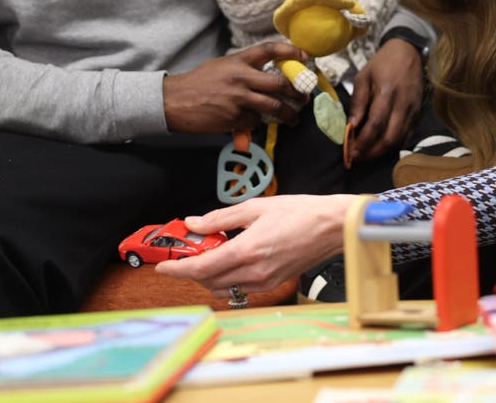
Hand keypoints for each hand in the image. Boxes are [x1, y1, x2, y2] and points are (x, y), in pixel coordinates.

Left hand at [155, 194, 355, 296]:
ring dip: (208, 276)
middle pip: (208, 281)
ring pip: (223, 288)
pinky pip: (241, 288)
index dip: (177, 269)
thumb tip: (194, 224)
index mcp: (246, 250)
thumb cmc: (300, 213)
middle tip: (185, 253)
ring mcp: (264, 282)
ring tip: (207, 255)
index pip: (201, 267)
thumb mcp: (255, 207)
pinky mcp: (273, 284)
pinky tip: (229, 260)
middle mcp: (254, 272)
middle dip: (190, 270)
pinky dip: (227, 278)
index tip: (163, 266)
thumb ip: (221, 218)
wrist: (332, 227)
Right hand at [163, 42, 307, 133]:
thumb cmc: (198, 82)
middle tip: (304, 97)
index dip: (290, 52)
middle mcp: (241, 77)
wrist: (174, 101)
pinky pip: (255, 121)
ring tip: (294, 118)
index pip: (269, 50)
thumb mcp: (221, 66)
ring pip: (273, 106)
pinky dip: (258, 123)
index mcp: (238, 61)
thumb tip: (266, 76)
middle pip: (279, 83)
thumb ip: (243, 69)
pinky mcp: (234, 118)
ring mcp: (239, 99)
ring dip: (288, 114)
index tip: (305, 57)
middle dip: (297, 92)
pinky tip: (257, 123)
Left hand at [347, 39, 423, 162]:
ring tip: (368, 155)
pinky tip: (383, 147)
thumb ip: (358, 101)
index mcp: (387, 92)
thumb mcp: (364, 76)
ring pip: (400, 139)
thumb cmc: (382, 63)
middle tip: (358, 158)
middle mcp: (403, 104)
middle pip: (390, 137)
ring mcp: (413, 110)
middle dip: (372, 152)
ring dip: (383, 151)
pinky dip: (395, 145)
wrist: (409, 52)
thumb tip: (351, 125)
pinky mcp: (419, 113)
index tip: (351, 151)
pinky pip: (408, 135)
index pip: (375, 124)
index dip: (363, 141)